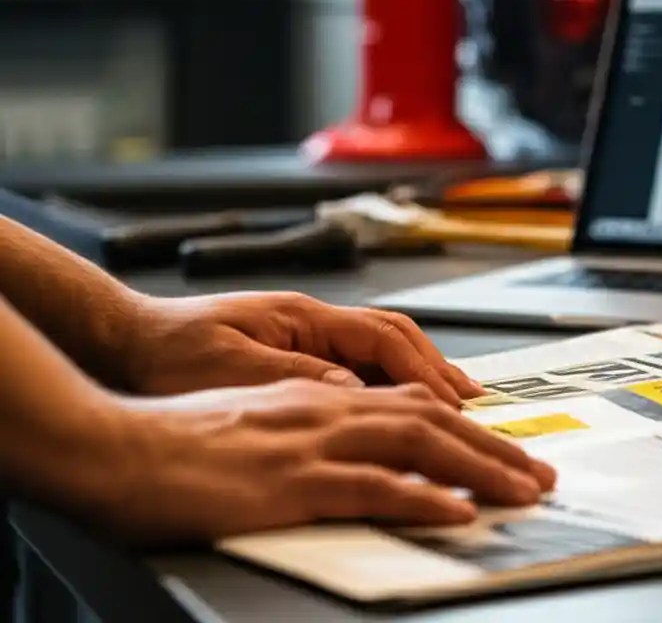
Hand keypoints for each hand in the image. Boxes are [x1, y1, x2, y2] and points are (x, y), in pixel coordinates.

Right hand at [100, 381, 555, 543]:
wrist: (115, 445)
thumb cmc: (175, 440)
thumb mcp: (256, 420)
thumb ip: (309, 428)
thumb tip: (353, 444)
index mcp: (318, 395)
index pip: (410, 403)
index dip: (464, 426)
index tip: (501, 450)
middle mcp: (326, 409)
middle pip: (431, 419)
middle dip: (493, 446)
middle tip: (538, 474)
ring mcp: (312, 444)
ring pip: (418, 444)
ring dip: (480, 468)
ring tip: (523, 490)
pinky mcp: (291, 481)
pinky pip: (372, 486)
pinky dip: (422, 497)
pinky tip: (457, 512)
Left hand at [122, 292, 484, 403]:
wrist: (125, 340)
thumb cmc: (166, 352)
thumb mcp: (233, 369)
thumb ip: (298, 378)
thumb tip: (355, 391)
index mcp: (301, 317)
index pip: (383, 338)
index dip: (424, 372)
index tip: (453, 402)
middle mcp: (311, 320)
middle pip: (395, 337)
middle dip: (439, 369)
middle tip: (474, 403)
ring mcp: (305, 334)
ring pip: (382, 348)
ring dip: (421, 373)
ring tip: (454, 402)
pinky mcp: (295, 352)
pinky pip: (359, 364)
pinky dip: (390, 382)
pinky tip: (400, 406)